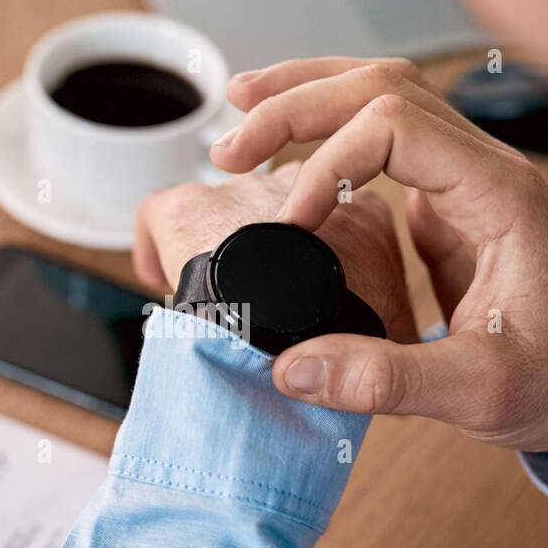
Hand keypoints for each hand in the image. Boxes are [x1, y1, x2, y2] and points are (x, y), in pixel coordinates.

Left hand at [133, 162, 419, 342]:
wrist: (293, 327)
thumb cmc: (350, 337)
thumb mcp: (391, 337)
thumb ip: (382, 333)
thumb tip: (386, 357)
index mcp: (362, 216)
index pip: (337, 228)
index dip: (316, 268)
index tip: (304, 304)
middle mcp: (303, 190)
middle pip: (279, 215)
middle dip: (267, 255)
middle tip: (256, 308)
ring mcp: (243, 196)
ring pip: (225, 214)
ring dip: (220, 254)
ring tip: (213, 305)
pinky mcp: (190, 209)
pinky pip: (162, 213)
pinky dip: (156, 244)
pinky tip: (156, 279)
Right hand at [211, 57, 547, 477]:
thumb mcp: (480, 393)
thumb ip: (386, 381)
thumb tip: (291, 368)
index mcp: (500, 195)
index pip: (397, 127)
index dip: (328, 165)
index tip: (289, 227)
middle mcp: (484, 169)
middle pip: (383, 88)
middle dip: (298, 105)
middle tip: (230, 144)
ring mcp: (464, 179)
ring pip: (382, 96)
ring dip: (309, 96)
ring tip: (239, 105)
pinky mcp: (443, 202)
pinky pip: (382, 139)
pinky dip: (326, 130)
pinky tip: (283, 144)